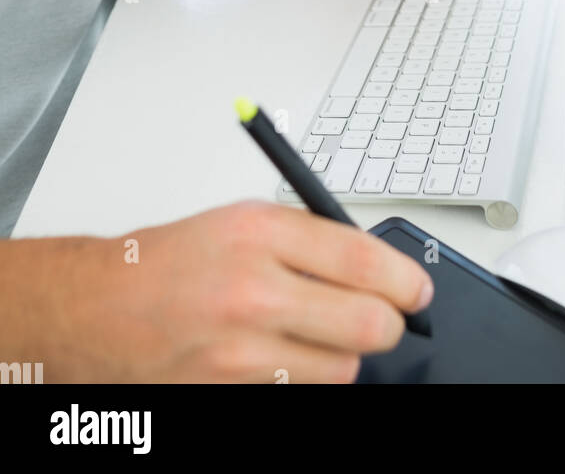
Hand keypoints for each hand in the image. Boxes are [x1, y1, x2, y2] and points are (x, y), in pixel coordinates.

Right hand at [11, 201, 433, 382]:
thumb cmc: (167, 262)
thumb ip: (308, 239)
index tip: (418, 288)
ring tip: (318, 333)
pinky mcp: (230, 390)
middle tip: (389, 318)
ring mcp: (241, 348)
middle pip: (368, 323)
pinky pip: (300, 391)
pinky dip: (304, 378)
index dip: (406, 279)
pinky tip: (282, 354)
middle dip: (389, 324)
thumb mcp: (240, 222)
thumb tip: (376, 265)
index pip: (364, 260)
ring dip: (344, 355)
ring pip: (342, 368)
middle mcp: (254, 288)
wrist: (96, 310)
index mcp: (260, 232)